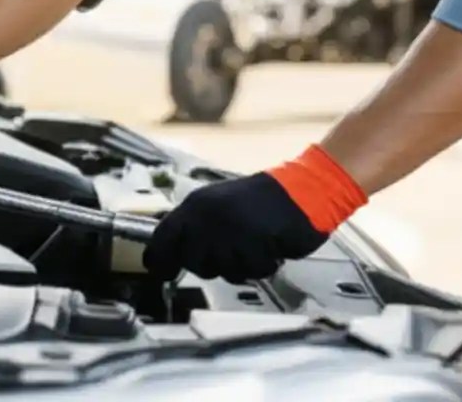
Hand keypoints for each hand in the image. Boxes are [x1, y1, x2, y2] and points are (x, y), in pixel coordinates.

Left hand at [143, 145, 366, 283]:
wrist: (303, 190)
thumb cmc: (263, 202)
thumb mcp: (219, 206)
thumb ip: (195, 227)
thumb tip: (169, 253)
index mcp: (196, 203)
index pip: (163, 235)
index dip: (158, 258)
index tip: (157, 271)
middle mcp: (208, 215)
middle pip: (192, 261)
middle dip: (210, 265)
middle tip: (229, 255)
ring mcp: (230, 228)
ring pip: (222, 269)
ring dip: (240, 265)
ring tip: (252, 246)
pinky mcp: (254, 240)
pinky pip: (252, 270)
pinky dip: (262, 265)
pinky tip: (268, 248)